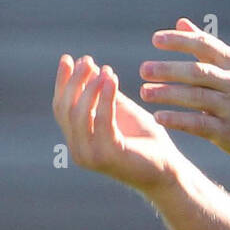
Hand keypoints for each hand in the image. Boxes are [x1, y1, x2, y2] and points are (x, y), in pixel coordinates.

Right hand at [53, 54, 183, 192]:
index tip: (67, 58)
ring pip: (80, 114)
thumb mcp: (123, 112)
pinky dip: (106, 98)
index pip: (61, 108)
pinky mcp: (108, 155)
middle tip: (87, 60)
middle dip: (75, 81)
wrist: (168, 172)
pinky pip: (102, 120)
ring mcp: (90, 155)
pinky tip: (113, 79)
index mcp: (79, 140)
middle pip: (66, 109)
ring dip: (90, 87)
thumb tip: (91, 68)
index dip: (62, 83)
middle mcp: (78, 150)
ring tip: (105, 68)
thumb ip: (106, 95)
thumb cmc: (148, 143)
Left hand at [140, 18, 229, 161]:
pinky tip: (158, 116)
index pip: (205, 45)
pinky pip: (198, 124)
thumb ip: (206, 46)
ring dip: (167, 94)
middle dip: (168, 70)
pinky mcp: (228, 131)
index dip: (180, 41)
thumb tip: (180, 22)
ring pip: (195, 98)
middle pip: (197, 73)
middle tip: (144, 69)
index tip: (155, 40)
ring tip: (144, 92)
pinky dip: (177, 120)